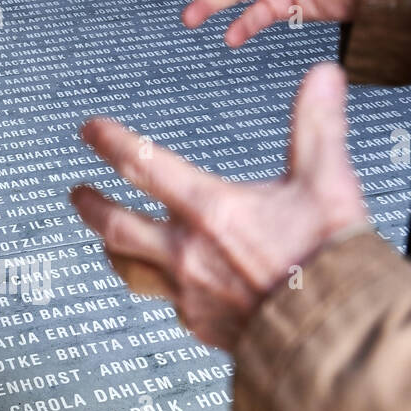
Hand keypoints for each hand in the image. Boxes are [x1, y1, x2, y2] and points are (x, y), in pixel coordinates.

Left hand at [70, 62, 367, 349]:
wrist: (333, 335)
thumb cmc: (330, 261)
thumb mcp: (328, 183)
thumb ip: (317, 127)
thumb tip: (323, 75)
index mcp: (211, 210)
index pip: (142, 165)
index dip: (110, 142)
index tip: (90, 131)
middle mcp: (188, 253)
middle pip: (115, 225)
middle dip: (91, 205)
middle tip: (77, 193)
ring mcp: (188, 294)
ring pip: (129, 269)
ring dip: (112, 249)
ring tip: (105, 239)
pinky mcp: (201, 326)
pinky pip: (166, 302)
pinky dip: (160, 284)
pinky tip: (168, 281)